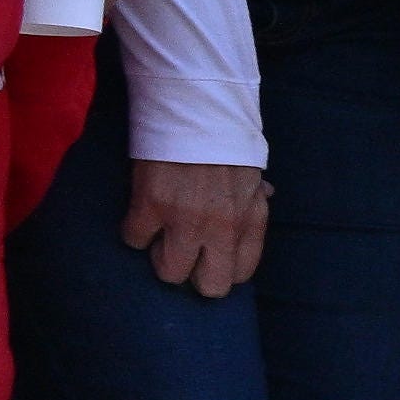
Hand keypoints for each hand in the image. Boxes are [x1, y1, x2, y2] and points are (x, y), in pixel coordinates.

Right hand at [123, 156, 264, 297]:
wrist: (196, 112)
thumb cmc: (226, 143)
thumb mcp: (253, 174)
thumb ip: (255, 197)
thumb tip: (264, 198)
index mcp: (251, 222)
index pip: (241, 274)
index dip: (221, 268)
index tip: (208, 255)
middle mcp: (223, 229)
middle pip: (210, 287)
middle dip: (194, 275)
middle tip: (182, 252)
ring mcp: (186, 221)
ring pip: (169, 272)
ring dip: (160, 256)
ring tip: (160, 235)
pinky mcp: (151, 206)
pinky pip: (135, 240)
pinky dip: (134, 230)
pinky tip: (141, 213)